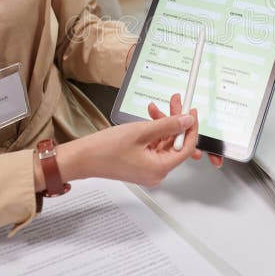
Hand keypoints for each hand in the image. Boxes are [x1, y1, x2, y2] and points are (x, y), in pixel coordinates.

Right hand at [36, 108, 198, 189]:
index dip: (190, 128)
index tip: (191, 112)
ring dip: (163, 124)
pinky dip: (153, 131)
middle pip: (174, 144)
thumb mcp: (142, 131)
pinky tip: (149, 117)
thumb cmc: (105, 149)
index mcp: (159, 169)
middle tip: (176, 103)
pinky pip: (153, 146)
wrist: (82, 158)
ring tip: (157, 106)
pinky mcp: (140, 164)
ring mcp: (148, 168)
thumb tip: (186, 120)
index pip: (185, 148)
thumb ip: (168, 125)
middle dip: (175, 121)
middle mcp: (156, 172)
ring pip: (164, 143)